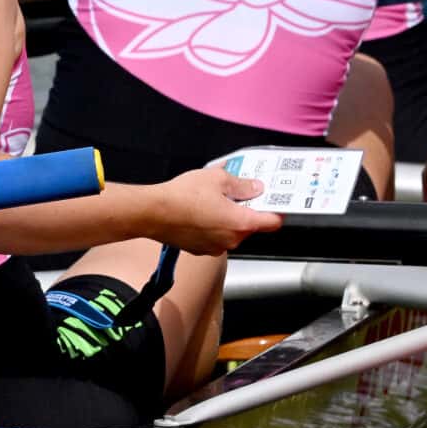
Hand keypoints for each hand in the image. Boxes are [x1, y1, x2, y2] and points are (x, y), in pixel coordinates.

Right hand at [146, 168, 283, 253]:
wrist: (151, 212)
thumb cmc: (181, 197)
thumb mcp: (217, 178)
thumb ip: (241, 184)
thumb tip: (254, 187)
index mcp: (241, 223)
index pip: (273, 222)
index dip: (275, 209)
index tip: (273, 201)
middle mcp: (231, 239)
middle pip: (250, 225)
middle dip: (245, 209)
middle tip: (234, 191)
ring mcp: (215, 247)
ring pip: (230, 231)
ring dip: (226, 217)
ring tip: (211, 199)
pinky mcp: (200, 249)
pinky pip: (214, 236)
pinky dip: (211, 226)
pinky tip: (199, 211)